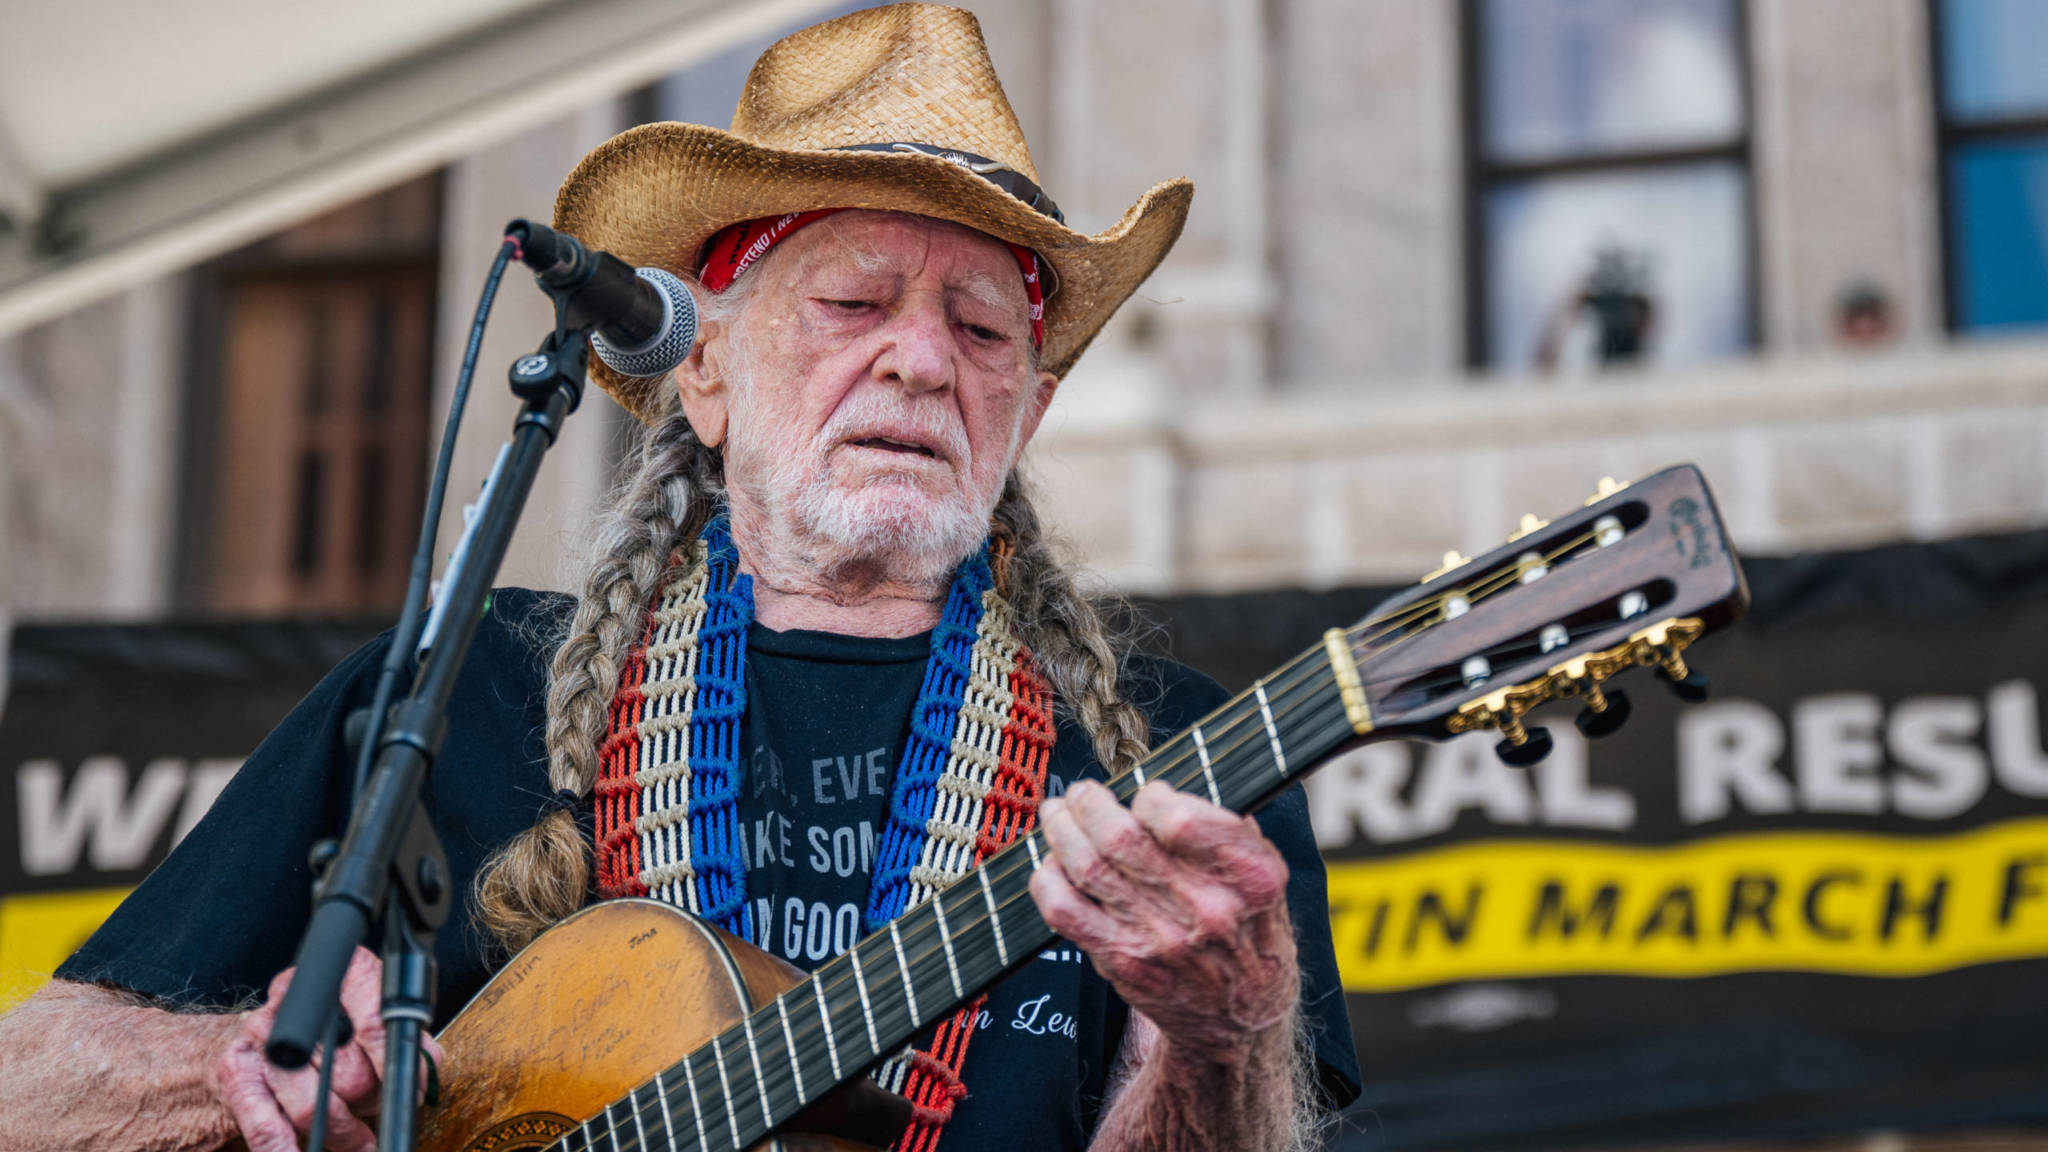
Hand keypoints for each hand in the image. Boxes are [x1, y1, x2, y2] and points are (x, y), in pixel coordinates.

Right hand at [208, 947, 443, 1151]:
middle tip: (379, 1109)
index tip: (411, 1087)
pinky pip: (267, 1128)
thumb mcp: (365, 1017)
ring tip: (360, 1139)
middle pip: (349, 1071)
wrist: (243, 1036)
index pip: (376, 1020)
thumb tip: (424, 1064)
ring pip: (314, 1106)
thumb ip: (399, 1037)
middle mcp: (294, 1002)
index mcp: (337, 978)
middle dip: (372, 1101)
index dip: (396, 1063)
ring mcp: (260, 1039)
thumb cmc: (321, 1030)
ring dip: (345, 1133)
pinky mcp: (236, 1076)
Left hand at [1029, 780, 1297, 1060]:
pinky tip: (1050, 863)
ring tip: (1056, 814)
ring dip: (1061, 830)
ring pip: (1088, 866)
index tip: (1145, 795)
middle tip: (1081, 793)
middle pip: (1122, 838)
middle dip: (1089, 803)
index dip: (1150, 796)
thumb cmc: (1248, 934)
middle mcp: (1206, 910)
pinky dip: (1047, 879)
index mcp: (1251, 879)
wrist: (1238, 1018)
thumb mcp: (1266, 880)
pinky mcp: (1122, 961)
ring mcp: (1160, 939)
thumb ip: (1227, 832)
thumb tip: (1164, 791)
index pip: (1179, 819)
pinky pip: (1065, 911)